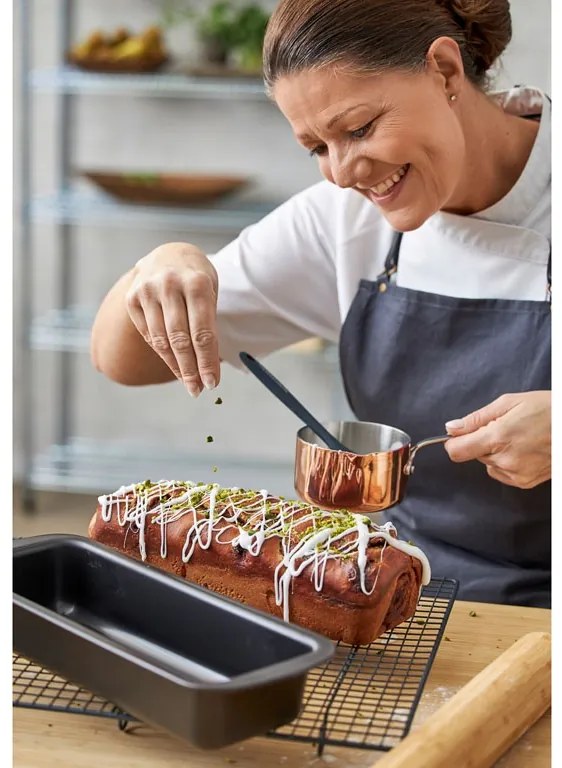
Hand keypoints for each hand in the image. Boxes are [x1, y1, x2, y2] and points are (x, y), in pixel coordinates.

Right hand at [126, 243, 219, 396]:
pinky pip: (148, 334)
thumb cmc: (197, 279)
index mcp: (197, 283)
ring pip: (162, 340)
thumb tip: (209, 366)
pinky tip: (174, 364)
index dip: (207, 362)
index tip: (212, 383)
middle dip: (190, 369)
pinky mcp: (132, 298)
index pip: (202, 332)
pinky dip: (162, 353)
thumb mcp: (211, 293)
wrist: (169, 254)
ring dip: (176, 366)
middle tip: (198, 390)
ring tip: (189, 382)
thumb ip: (208, 324)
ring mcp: (147, 291)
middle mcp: (169, 285)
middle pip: (180, 340)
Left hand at [444, 391, 550, 488]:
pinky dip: (506, 463)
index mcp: (497, 437)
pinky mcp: (524, 482)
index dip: (454, 442)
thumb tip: (452, 428)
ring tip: (518, 437)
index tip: (460, 435)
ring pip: (488, 463)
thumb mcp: (509, 403)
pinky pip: (502, 473)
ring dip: (496, 452)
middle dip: (482, 441)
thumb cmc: (547, 410)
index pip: (456, 451)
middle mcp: (505, 459)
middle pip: (473, 455)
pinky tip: (523, 450)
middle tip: (504, 428)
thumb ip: (477, 418)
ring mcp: (515, 473)